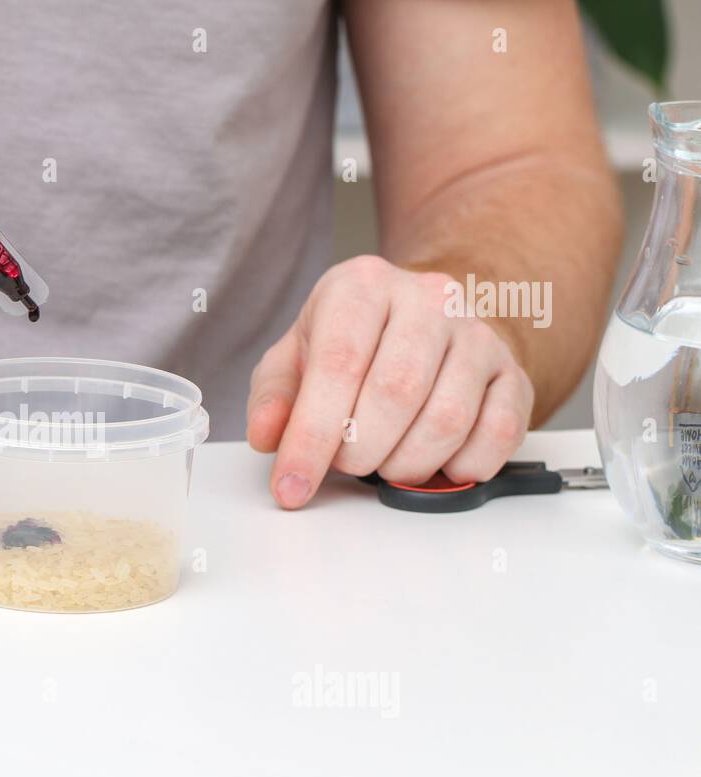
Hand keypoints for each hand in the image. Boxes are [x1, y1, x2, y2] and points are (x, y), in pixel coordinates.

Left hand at [246, 256, 534, 508]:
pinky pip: (499, 435)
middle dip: (360, 452)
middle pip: (396, 392)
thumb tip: (268, 435)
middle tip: (346, 464)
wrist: (429, 325)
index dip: (312, 436)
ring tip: (385, 462)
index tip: (292, 485)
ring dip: (407, 465)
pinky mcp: (513, 373)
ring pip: (448, 419)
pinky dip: (460, 468)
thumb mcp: (297, 356)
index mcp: (362, 286)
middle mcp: (427, 299)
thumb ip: (275, 396)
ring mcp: (477, 334)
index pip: (338, 366)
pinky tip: (435, 462)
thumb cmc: (354, 344)